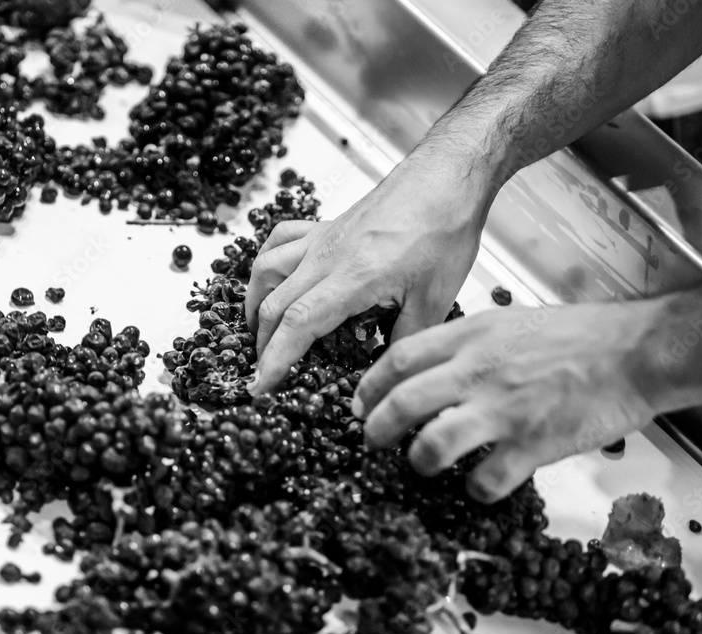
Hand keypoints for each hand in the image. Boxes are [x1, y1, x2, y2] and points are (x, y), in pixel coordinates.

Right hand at [245, 155, 494, 393]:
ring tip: (259, 332)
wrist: (446, 178)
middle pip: (274, 304)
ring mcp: (321, 238)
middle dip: (261, 345)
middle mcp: (326, 257)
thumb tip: (385, 377)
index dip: (274, 360)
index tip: (261, 386)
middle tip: (263, 372)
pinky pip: (280, 240)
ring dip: (255, 305)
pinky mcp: (326, 225)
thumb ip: (405, 342)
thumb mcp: (435, 299)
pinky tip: (272, 280)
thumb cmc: (445, 232)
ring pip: (266, 271)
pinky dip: (267, 264)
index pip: (297, 325)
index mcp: (352, 278)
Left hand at [352, 300, 664, 501]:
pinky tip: (479, 486)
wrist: (635, 350)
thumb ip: (467, 343)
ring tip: (420, 465)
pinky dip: (475, 490)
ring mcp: (504, 408)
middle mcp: (478, 370)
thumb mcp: (508, 321)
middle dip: (375, 429)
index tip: (359, 405)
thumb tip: (431, 366)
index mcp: (471, 336)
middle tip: (371, 442)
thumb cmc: (579, 335)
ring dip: (418, 462)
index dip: (368, 387)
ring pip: (432, 444)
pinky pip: (486, 480)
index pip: (397, 360)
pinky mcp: (533, 443)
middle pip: (402, 403)